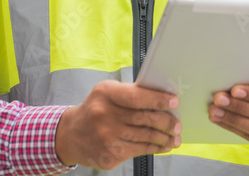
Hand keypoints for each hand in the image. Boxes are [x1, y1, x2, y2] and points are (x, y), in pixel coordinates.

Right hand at [55, 80, 180, 168]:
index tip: (174, 102)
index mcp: (105, 94)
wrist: (70, 135)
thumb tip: (163, 99)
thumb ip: (130, 93)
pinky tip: (163, 146)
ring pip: (145, 136)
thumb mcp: (107, 93)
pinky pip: (140, 150)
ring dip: (165, 137)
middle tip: (178, 124)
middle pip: (144, 118)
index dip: (158, 99)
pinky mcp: (110, 155)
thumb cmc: (95, 110)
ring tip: (176, 137)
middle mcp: (104, 115)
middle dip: (166, 121)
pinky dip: (155, 148)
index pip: (136, 97)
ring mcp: (107, 137)